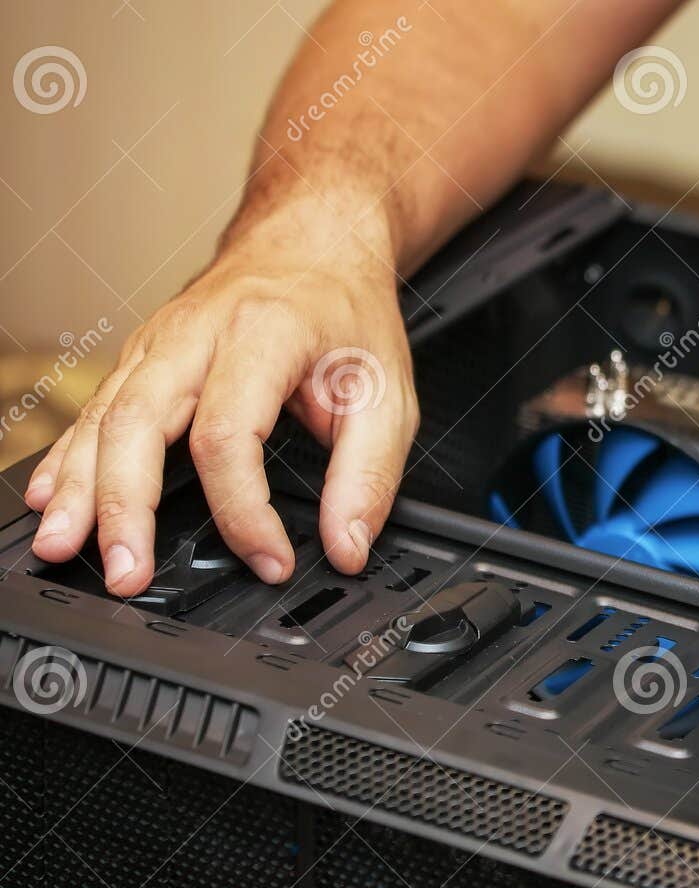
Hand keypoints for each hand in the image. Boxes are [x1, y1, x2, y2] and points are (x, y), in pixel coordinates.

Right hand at [26, 193, 417, 594]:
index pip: (229, 436)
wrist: (313, 243)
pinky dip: (67, 459)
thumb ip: (371, 474)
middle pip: (139, 424)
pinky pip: (93, 411)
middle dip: (126, 507)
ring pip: (103, 418)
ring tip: (66, 548)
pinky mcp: (140, 358)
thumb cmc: (345, 312)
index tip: (271, 561)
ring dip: (80, 489)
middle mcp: (194, 335)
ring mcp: (157, 343)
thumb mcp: (388, 392)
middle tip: (127, 573)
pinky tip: (50, 500)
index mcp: (262, 335)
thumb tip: (348, 547)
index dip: (244, 511)